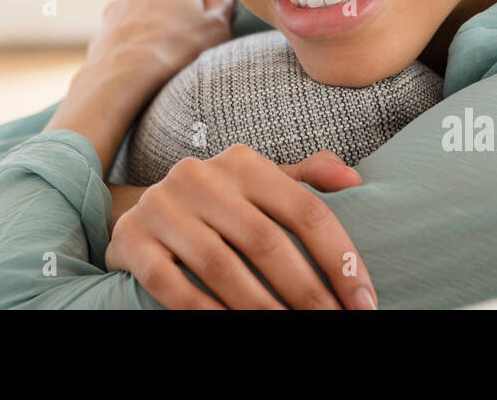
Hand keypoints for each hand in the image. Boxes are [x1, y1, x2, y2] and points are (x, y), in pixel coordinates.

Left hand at [84, 0, 234, 97]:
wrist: (125, 76)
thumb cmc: (178, 52)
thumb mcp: (217, 30)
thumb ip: (224, 4)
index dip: (208, 4)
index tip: (209, 27)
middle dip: (179, 11)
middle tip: (188, 41)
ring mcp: (123, 1)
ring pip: (147, 7)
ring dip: (155, 21)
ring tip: (162, 52)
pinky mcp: (106, 21)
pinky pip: (127, 24)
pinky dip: (135, 34)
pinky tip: (142, 56)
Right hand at [105, 145, 377, 309]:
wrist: (140, 208)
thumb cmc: (219, 203)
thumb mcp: (260, 183)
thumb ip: (306, 178)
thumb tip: (354, 177)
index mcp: (242, 162)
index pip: (304, 210)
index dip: (340, 259)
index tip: (363, 301)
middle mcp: (200, 176)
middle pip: (266, 242)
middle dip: (307, 293)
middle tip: (331, 325)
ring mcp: (162, 206)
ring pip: (221, 267)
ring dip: (261, 309)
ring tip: (290, 333)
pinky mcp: (133, 238)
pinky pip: (172, 284)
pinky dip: (206, 312)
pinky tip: (232, 329)